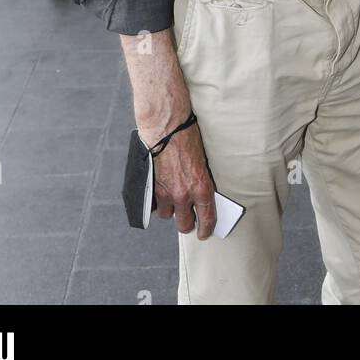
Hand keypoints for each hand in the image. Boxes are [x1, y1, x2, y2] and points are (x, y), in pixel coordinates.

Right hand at [121, 27, 216, 238]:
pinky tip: (159, 191)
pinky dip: (157, 201)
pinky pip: (154, 204)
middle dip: (186, 223)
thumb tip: (200, 194)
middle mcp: (184, 194)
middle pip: (184, 225)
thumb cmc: (188, 137)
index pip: (207, 218)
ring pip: (167, 215)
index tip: (205, 232)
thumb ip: (200, 180)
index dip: (206, 229)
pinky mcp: (152, 187)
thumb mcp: (202, 161)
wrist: (167, 127)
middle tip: (187, 217)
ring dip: (170, 209)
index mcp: (202, 186)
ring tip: (172, 198)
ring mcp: (166, 193)